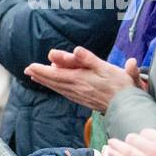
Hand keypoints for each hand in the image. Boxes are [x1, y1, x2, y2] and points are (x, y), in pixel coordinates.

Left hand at [24, 46, 142, 111]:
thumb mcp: (106, 67)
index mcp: (80, 79)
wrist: (127, 106)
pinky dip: (56, 88)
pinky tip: (55, 86)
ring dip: (46, 82)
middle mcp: (76, 89)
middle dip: (40, 75)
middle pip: (54, 81)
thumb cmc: (120, 85)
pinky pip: (65, 93)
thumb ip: (90, 59)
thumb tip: (76, 49)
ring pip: (58, 87)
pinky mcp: (84, 100)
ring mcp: (79, 96)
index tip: (30, 67)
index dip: (42, 71)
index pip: (56, 74)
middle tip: (28, 70)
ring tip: (36, 77)